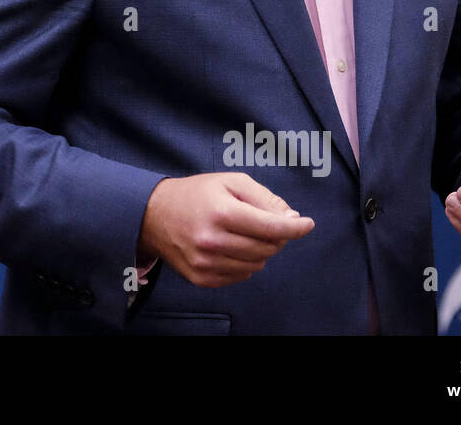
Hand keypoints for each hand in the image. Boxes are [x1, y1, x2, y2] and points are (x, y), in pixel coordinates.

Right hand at [137, 173, 314, 287]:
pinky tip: (231, 247)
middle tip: (267, 223)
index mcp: (222, 213)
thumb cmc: (197, 194)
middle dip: (276, 236)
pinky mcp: (201, 278)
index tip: (307, 224)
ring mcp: (206, 263)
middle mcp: (213, 241)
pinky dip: (244, 263)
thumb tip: (290, 218)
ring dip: (260, 250)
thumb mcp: (230, 181)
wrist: (154, 215)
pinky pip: (240, 276)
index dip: (295, 227)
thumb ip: (263, 197)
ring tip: (243, 233)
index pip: (271, 227)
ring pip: (257, 265)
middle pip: (267, 248)